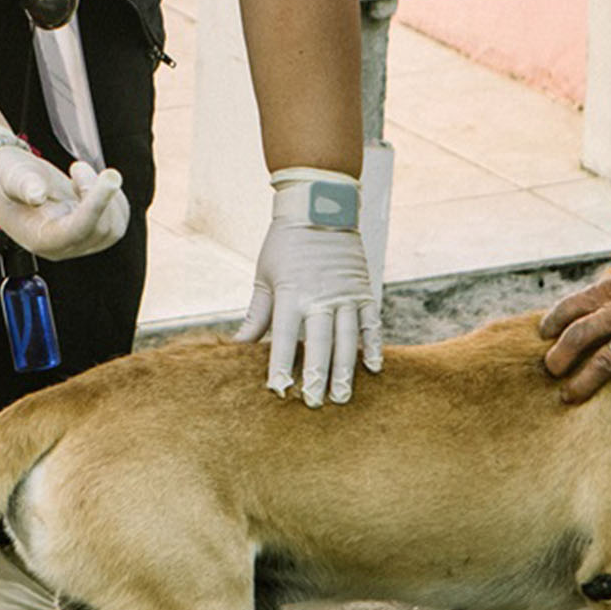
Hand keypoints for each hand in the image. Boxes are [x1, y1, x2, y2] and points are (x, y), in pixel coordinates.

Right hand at [0, 147, 129, 260]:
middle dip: (97, 191)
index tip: (109, 177)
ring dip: (107, 195)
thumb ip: (23, 184)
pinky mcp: (92, 233)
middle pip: (100, 228)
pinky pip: (119, 221)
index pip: (77, 229)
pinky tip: (92, 185)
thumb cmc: (5, 179)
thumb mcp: (10, 176)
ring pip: (114, 227)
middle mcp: (61, 247)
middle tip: (76, 168)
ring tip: (78, 175)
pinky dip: (115, 199)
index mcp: (39, 239)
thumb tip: (37, 194)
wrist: (6, 183)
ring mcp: (79, 242)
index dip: (96, 204)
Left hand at [235, 168, 381, 405]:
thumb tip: (238, 346)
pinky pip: (371, 323)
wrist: (319, 205)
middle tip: (315, 404)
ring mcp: (345, 294)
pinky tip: (372, 368)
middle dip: (316, 376)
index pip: (283, 339)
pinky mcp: (363, 289)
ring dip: (345, 370)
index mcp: (291, 293)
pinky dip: (372, 345)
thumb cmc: (284, 243)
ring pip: (347, 339)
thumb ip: (257, 314)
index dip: (280, 366)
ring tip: (342, 397)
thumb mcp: (264, 276)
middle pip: (319, 345)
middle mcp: (320, 296)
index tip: (278, 391)